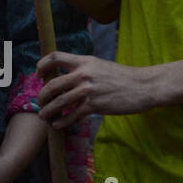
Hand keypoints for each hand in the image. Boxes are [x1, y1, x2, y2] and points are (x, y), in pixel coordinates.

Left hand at [36, 51, 156, 127]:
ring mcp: (89, 90)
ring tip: (44, 116)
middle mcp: (84, 74)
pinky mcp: (96, 105)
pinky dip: (63, 121)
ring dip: (49, 111)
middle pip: (53, 84)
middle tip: (40, 103)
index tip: (38, 75)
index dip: (42, 65)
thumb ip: (82, 69)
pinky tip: (58, 125)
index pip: (55, 57)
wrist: (145, 86)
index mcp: (84, 61)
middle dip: (42, 96)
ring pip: (60, 102)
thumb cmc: (123, 77)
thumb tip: (64, 78)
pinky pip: (73, 115)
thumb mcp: (99, 66)